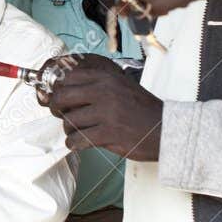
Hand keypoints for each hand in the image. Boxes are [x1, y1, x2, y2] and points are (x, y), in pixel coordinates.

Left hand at [44, 55, 163, 161]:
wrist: (165, 128)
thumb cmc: (142, 110)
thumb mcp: (121, 86)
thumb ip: (98, 85)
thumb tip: (67, 90)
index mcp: (106, 78)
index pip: (69, 78)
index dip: (60, 89)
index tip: (61, 98)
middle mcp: (104, 92)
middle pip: (62, 97)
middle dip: (57, 108)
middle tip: (61, 114)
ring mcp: (106, 113)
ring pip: (69, 121)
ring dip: (68, 129)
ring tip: (76, 132)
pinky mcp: (108, 133)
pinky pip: (78, 139)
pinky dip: (73, 143)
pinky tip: (78, 143)